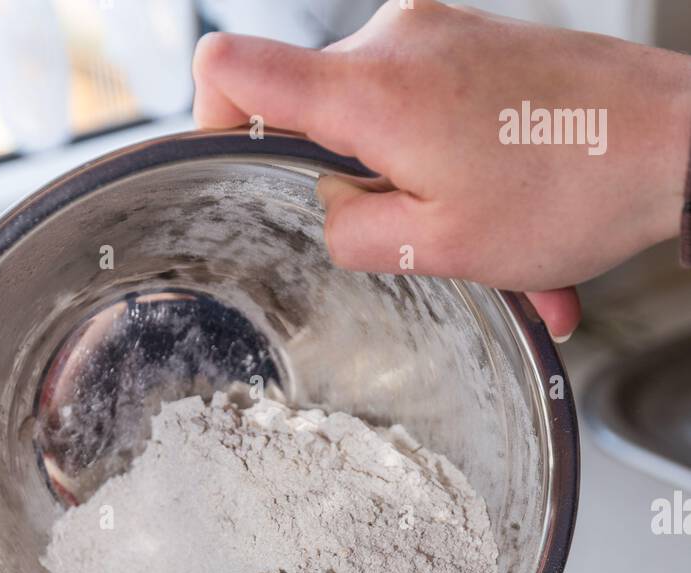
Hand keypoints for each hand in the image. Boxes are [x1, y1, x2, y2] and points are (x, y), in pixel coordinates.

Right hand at [193, 0, 690, 338]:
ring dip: (433, 205)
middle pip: (319, 117)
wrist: (675, 142)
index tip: (230, 167)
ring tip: (499, 260)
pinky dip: (464, 181)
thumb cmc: (571, 187)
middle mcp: (395, 41)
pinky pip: (436, 119)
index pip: (234, 69)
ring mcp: (439, 35)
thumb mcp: (442, 245)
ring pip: (390, 130)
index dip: (206, 121)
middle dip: (365, 195)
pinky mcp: (475, 43)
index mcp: (369, 89)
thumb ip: (354, 230)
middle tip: (424, 249)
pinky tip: (517, 236)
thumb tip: (333, 210)